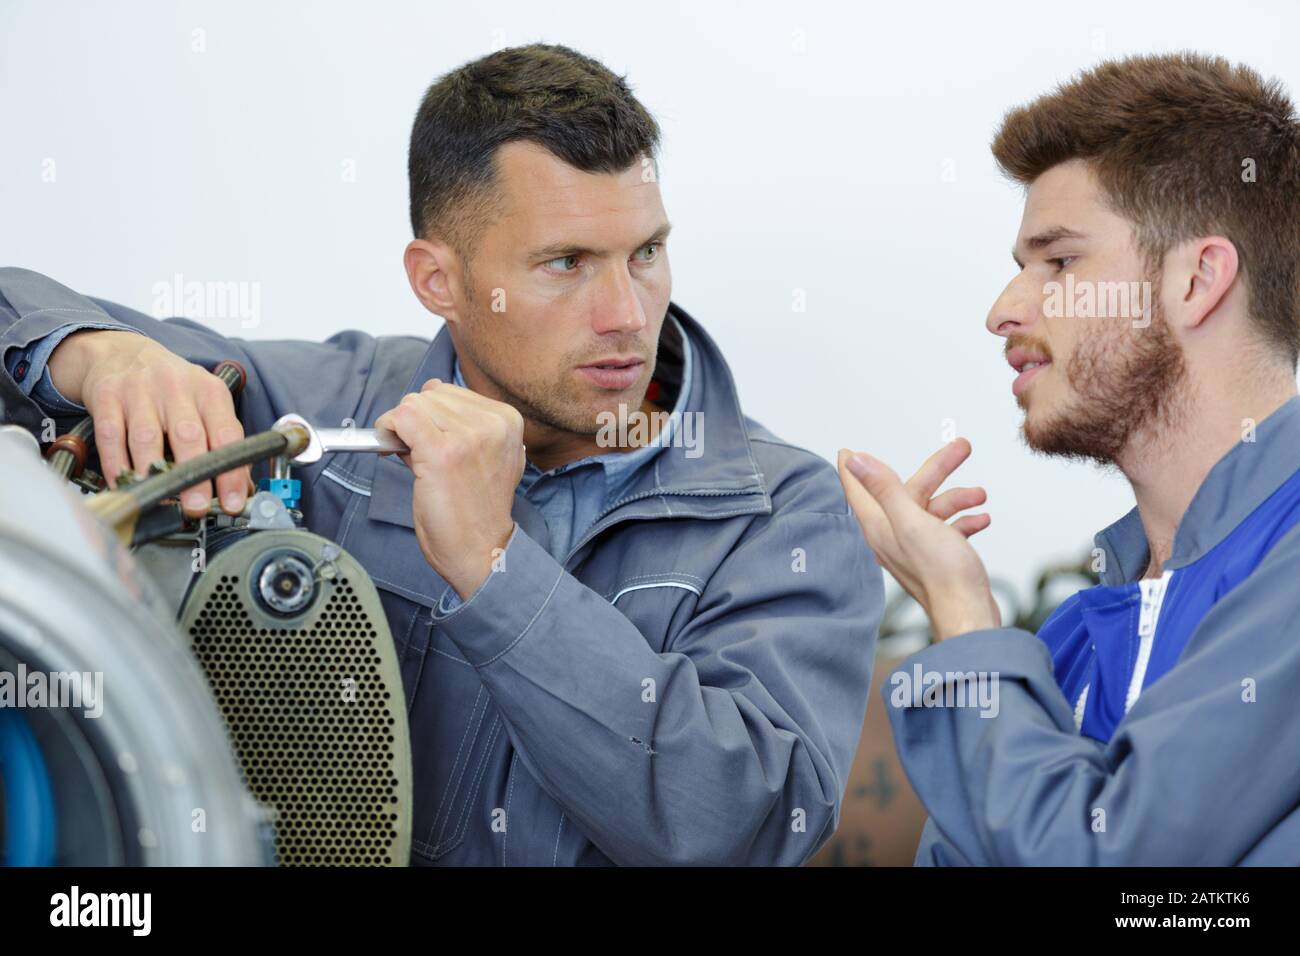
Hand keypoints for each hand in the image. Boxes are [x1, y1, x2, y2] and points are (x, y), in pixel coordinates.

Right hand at [66, 330, 252, 518]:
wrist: (123, 353)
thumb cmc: (172, 388)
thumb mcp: (204, 403)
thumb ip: (222, 442)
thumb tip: (242, 490)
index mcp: (209, 392)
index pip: (228, 435)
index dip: (232, 471)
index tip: (232, 502)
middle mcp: (177, 388)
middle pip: (188, 436)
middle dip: (194, 477)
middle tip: (196, 507)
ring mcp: (140, 391)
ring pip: (148, 439)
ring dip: (153, 474)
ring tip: (161, 499)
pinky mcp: (107, 397)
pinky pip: (111, 437)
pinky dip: (117, 466)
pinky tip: (125, 485)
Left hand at [373, 378, 524, 598]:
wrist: (481, 551)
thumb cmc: (478, 510)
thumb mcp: (488, 457)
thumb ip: (464, 427)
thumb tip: (422, 403)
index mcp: (508, 420)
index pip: (450, 392)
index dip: (429, 414)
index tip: (426, 438)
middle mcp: (492, 424)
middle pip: (429, 395)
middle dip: (415, 421)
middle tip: (417, 453)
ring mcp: (467, 437)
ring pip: (413, 404)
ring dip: (401, 428)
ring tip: (414, 459)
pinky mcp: (441, 453)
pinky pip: (402, 418)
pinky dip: (387, 430)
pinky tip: (391, 450)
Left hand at [837, 438, 999, 640]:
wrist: (969, 613)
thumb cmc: (942, 573)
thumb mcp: (911, 521)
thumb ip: (884, 488)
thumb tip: (854, 460)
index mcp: (879, 526)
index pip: (859, 490)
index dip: (854, 467)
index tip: (846, 450)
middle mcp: (892, 537)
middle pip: (908, 492)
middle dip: (937, 470)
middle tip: (962, 448)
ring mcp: (914, 548)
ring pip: (931, 510)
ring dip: (957, 498)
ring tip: (981, 494)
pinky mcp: (936, 559)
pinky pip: (946, 531)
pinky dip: (963, 521)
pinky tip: (982, 519)